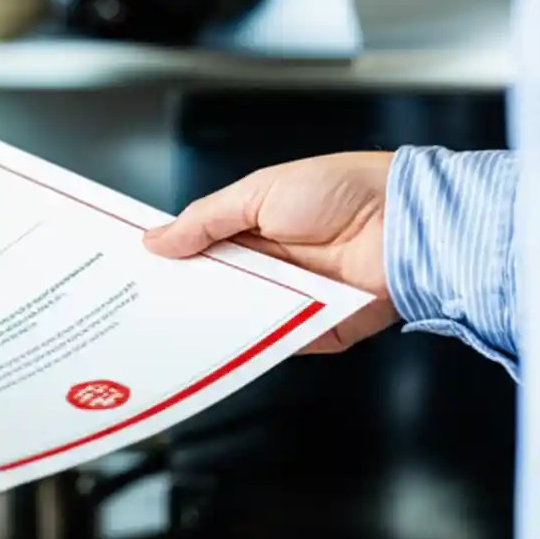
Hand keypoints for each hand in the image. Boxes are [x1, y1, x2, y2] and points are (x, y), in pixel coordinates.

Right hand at [145, 152, 399, 352]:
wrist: (405, 224)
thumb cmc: (344, 190)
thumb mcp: (259, 191)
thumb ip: (206, 219)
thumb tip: (157, 239)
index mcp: (255, 226)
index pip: (201, 248)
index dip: (170, 259)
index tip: (135, 270)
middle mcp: (270, 266)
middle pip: (213, 288)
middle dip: (181, 296)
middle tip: (139, 305)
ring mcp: (290, 301)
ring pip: (236, 320)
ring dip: (209, 323)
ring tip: (167, 327)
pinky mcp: (311, 331)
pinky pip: (270, 346)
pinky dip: (247, 347)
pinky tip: (218, 346)